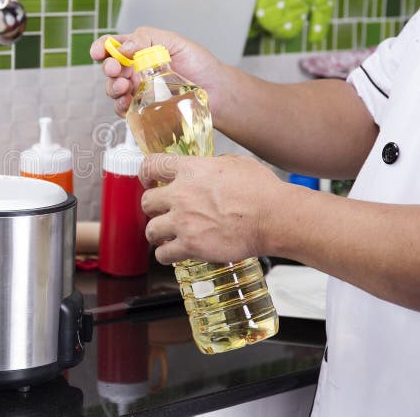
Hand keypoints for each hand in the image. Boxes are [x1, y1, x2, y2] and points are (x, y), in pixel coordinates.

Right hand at [89, 27, 224, 117]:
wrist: (217, 92)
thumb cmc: (200, 65)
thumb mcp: (176, 43)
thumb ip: (148, 38)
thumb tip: (124, 46)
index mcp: (141, 49)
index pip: (114, 45)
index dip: (102, 47)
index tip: (99, 51)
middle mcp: (136, 69)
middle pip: (110, 68)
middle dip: (108, 68)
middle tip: (115, 70)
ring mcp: (138, 89)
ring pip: (113, 89)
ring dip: (112, 88)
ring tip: (123, 87)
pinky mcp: (143, 108)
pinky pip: (123, 109)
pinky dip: (120, 106)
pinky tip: (127, 103)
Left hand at [138, 153, 283, 264]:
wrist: (273, 217)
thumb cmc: (262, 191)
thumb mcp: (236, 163)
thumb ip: (214, 164)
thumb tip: (209, 166)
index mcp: (191, 170)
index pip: (152, 165)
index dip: (146, 173)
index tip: (147, 180)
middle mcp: (181, 194)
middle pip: (146, 201)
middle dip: (152, 208)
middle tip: (160, 212)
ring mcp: (183, 221)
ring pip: (151, 230)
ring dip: (157, 234)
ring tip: (165, 236)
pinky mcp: (190, 245)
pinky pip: (163, 254)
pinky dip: (165, 255)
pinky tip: (172, 253)